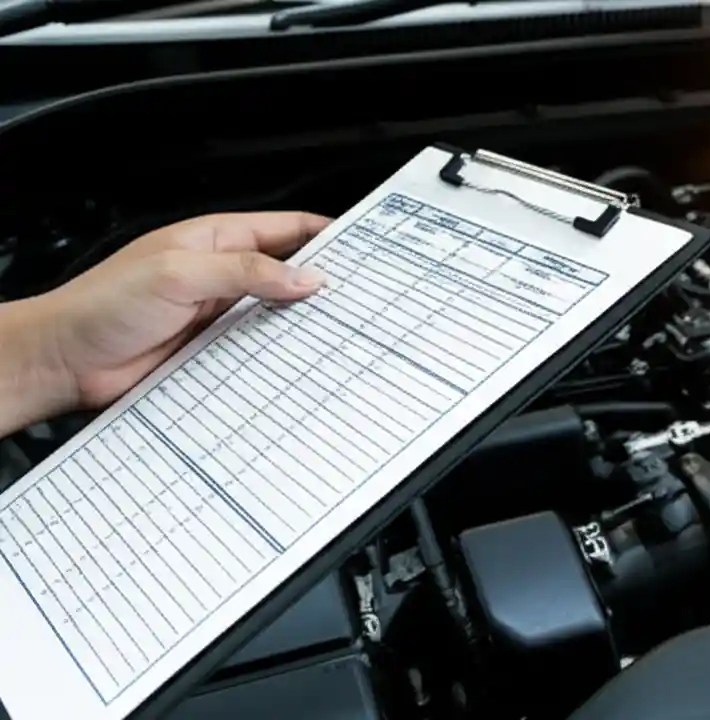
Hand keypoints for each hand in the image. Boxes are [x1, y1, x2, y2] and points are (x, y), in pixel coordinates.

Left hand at [0, 212, 330, 434]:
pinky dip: (278, 354)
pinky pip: (256, 349)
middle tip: (361, 297)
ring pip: (275, 314)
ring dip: (301, 322)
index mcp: (215, 239)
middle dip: (322, 282)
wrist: (62, 361)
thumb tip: (307, 277)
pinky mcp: (211, 351)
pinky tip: (298, 362)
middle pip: (286, 273)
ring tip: (339, 331)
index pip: (285, 228)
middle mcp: (220, 274)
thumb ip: (247, 272)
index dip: (326, 235)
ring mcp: (216, 313)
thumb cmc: (102, 305)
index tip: (364, 247)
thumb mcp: (181, 274)